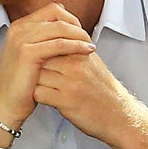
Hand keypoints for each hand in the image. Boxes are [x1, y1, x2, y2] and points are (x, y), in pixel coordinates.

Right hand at [0, 3, 97, 130]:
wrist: (6, 104)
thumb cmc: (21, 84)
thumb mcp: (31, 56)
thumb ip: (44, 41)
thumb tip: (67, 30)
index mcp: (19, 26)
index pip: (52, 10)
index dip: (70, 19)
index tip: (80, 33)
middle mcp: (18, 29)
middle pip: (57, 15)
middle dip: (77, 26)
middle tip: (88, 39)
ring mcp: (21, 39)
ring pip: (60, 28)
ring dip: (79, 36)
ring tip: (91, 46)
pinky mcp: (27, 53)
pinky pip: (59, 44)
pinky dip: (76, 46)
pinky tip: (87, 52)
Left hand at [30, 9, 139, 143]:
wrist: (118, 115)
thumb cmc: (103, 90)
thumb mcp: (92, 62)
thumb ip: (74, 47)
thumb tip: (55, 33)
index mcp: (80, 53)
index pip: (50, 43)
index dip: (39, 51)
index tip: (34, 59)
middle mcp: (75, 65)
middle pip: (40, 57)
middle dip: (33, 65)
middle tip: (29, 72)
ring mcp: (70, 83)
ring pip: (36, 75)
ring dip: (34, 81)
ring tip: (36, 86)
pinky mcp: (65, 101)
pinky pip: (39, 94)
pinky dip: (37, 96)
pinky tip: (42, 98)